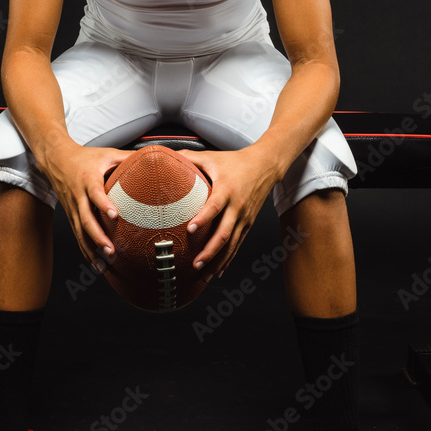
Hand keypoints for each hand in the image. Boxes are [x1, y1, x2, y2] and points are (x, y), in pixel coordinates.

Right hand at [43, 140, 130, 263]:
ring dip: (91, 249)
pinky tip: (95, 264)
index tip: (114, 215)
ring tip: (104, 264)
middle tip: (111, 250)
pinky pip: (77, 235)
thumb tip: (153, 159)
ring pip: (79, 231)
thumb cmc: (85, 157)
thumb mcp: (107, 153)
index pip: (95, 192)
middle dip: (97, 236)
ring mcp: (72, 207)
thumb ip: (127, 158)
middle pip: (85, 218)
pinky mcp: (70, 215)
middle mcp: (78, 195)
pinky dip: (85, 250)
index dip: (103, 203)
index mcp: (88, 178)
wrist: (56, 159)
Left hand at [178, 146, 278, 278]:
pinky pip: (237, 245)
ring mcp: (244, 218)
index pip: (215, 206)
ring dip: (218, 261)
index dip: (203, 218)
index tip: (190, 230)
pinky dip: (228, 260)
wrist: (266, 165)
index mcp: (226, 189)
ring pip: (231, 244)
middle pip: (224, 233)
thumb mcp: (212, 157)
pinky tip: (218, 271)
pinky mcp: (248, 224)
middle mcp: (237, 207)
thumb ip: (188, 158)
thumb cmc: (235, 161)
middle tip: (195, 263)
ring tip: (204, 275)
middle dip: (210, 251)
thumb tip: (164, 155)